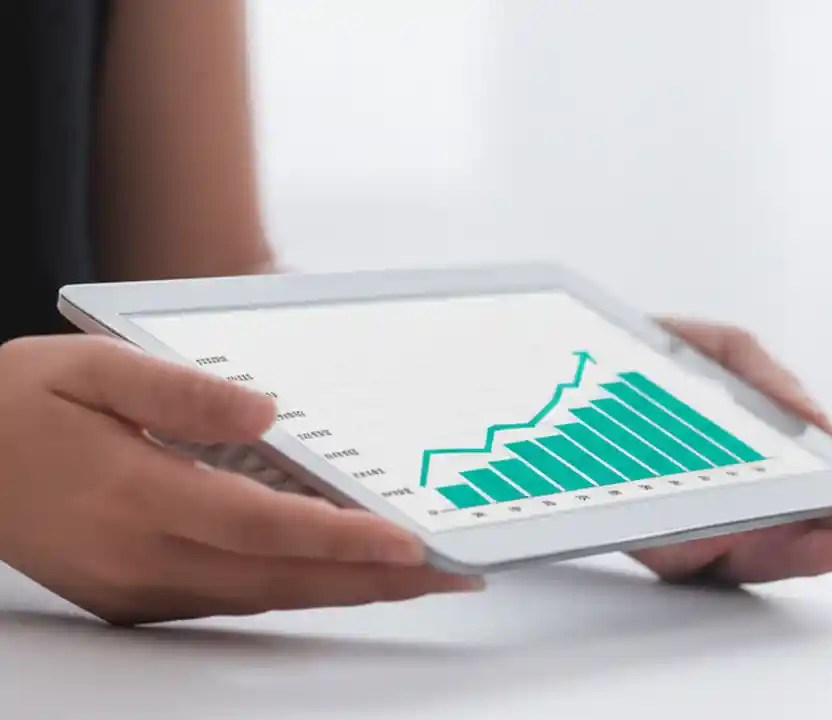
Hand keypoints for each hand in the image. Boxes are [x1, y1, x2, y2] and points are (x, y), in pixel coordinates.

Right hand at [0, 336, 481, 625]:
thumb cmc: (17, 402)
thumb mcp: (93, 368)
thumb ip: (182, 391)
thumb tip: (269, 411)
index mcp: (134, 494)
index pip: (263, 527)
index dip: (344, 539)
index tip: (411, 545)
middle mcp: (141, 556)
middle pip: (281, 579)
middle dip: (374, 580)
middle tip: (453, 573)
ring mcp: (137, 586)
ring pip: (263, 598)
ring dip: (344, 590)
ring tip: (418, 577)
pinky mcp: (134, 597)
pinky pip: (233, 599)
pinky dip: (295, 589)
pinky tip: (337, 574)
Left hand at [629, 319, 831, 582]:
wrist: (565, 369)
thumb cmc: (648, 360)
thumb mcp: (722, 350)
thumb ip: (774, 382)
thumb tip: (824, 423)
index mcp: (758, 456)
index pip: (818, 481)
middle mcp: (739, 498)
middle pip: (807, 525)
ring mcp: (706, 527)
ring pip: (774, 554)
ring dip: (822, 550)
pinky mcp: (668, 550)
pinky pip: (722, 562)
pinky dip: (763, 555)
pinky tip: (795, 543)